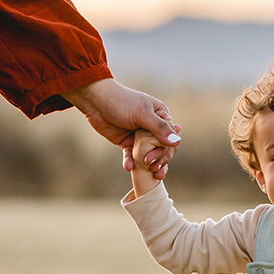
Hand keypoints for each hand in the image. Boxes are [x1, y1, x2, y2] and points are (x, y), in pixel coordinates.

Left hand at [63, 79, 180, 179]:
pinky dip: (130, 162)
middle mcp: (152, 127)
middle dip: (158, 160)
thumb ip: (160, 128)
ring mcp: (140, 136)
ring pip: (148, 154)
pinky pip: (131, 156)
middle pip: (161, 149)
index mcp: (160, 117)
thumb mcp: (142, 114)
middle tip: (152, 167)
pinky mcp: (127, 143)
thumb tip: (177, 141)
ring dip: (148, 165)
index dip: (167, 150)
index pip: (170, 138)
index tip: (159, 159)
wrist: (96, 101)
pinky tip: (128, 167)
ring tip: (147, 172)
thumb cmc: (121, 102)